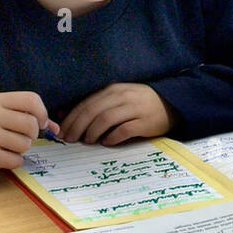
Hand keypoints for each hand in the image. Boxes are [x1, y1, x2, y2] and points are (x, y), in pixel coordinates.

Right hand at [0, 90, 54, 176]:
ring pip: (25, 144)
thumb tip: (55, 128)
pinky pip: (17, 160)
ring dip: (21, 149)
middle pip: (31, 125)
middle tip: (22, 137)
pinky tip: (2, 157)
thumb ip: (26, 116)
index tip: (40, 122)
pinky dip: (14, 161)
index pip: (31, 99)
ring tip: (7, 147)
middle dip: (32, 135)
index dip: (42, 112)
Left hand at [59, 83, 173, 145]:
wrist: (170, 104)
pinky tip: (106, 142)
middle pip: (93, 112)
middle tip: (70, 139)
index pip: (86, 103)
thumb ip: (93, 105)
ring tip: (87, 141)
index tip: (62, 131)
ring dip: (92, 132)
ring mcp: (134, 109)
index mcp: (113, 90)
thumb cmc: (137, 103)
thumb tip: (63, 115)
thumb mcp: (116, 98)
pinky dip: (112, 138)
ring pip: (106, 120)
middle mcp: (122, 96)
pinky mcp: (144, 122)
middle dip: (77, 126)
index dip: (72, 118)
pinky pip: (124, 130)